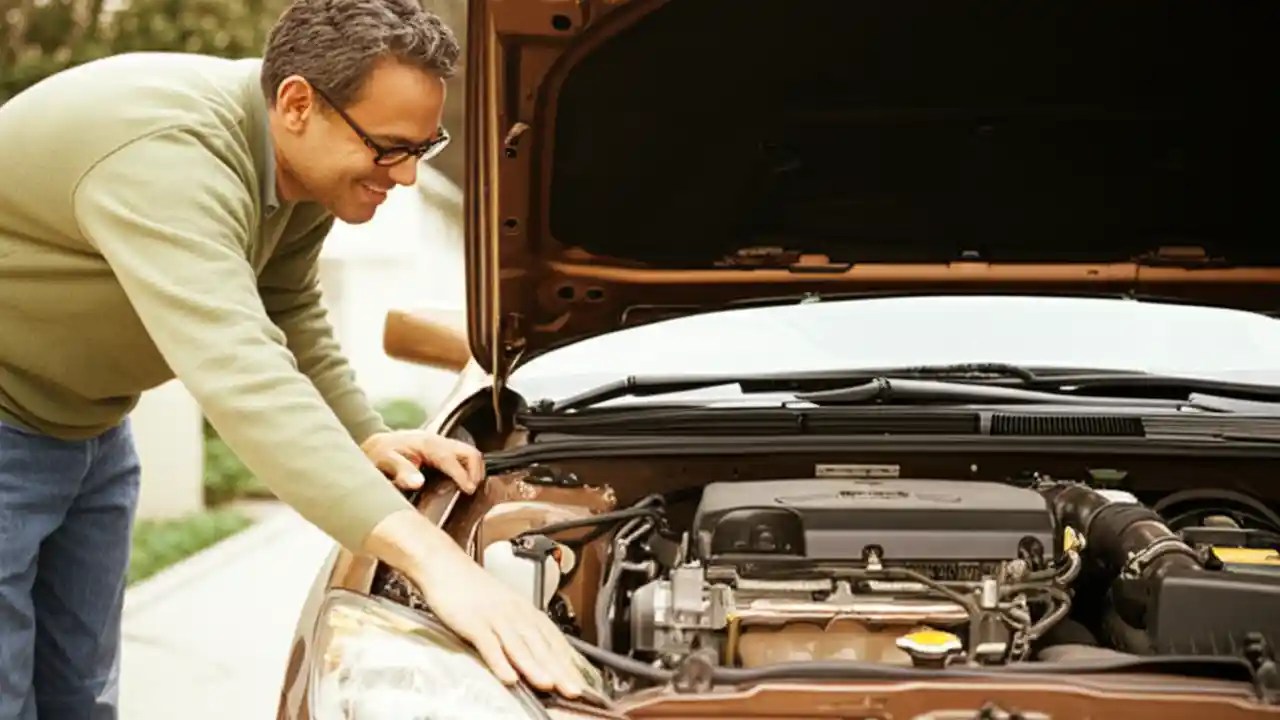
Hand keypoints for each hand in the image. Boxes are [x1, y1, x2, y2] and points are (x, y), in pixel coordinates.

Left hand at [360, 430, 483, 493]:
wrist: (376, 445)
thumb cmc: (380, 454)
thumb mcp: (384, 462)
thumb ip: (401, 471)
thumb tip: (418, 483)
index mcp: (426, 444)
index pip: (451, 459)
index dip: (462, 475)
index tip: (468, 491)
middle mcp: (438, 441)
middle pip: (469, 452)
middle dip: (476, 471)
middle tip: (471, 491)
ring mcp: (443, 444)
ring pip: (469, 454)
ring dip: (475, 471)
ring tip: (469, 489)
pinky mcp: (443, 450)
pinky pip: (463, 457)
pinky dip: (469, 469)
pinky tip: (463, 482)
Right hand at [411, 544, 587, 698]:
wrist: (445, 564)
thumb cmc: (472, 588)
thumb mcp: (503, 607)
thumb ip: (519, 630)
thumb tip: (536, 654)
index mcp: (525, 611)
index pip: (553, 640)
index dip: (567, 663)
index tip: (580, 682)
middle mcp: (515, 613)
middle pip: (541, 645)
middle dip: (559, 670)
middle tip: (574, 690)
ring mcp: (495, 617)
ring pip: (519, 646)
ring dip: (535, 667)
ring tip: (550, 685)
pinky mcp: (473, 621)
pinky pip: (489, 644)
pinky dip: (500, 662)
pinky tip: (508, 678)